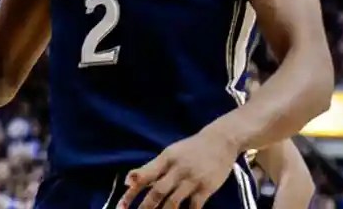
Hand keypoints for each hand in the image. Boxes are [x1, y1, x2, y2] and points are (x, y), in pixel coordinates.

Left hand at [118, 128, 239, 208]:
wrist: (221, 141)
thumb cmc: (191, 149)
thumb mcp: (170, 153)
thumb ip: (151, 168)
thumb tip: (129, 181)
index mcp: (166, 159)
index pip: (145, 176)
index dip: (132, 192)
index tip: (121, 206)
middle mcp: (177, 169)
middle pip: (157, 191)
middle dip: (145, 207)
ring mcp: (192, 180)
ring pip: (173, 203)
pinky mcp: (206, 189)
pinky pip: (194, 207)